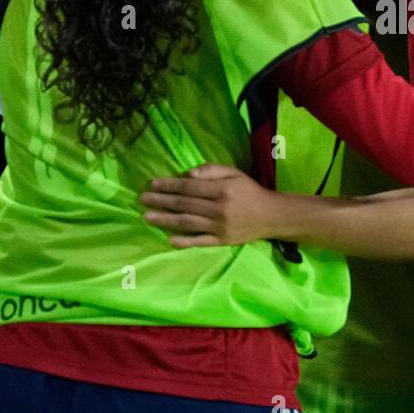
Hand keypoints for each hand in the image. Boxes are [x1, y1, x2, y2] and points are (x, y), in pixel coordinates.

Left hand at [139, 165, 283, 247]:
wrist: (271, 216)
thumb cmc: (250, 191)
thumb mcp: (234, 173)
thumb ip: (211, 171)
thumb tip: (187, 175)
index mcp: (222, 190)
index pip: (189, 187)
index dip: (168, 185)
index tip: (152, 184)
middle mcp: (219, 209)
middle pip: (184, 204)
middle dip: (161, 201)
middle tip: (141, 199)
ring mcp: (220, 227)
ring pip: (187, 223)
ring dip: (165, 220)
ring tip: (147, 216)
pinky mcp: (222, 241)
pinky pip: (200, 242)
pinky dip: (184, 241)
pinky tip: (168, 239)